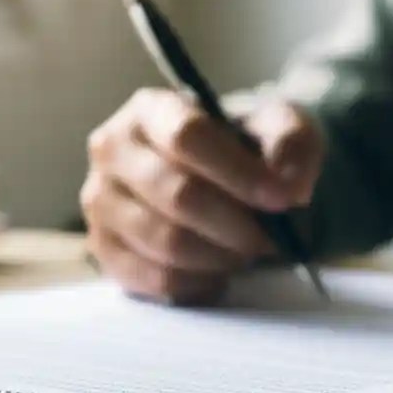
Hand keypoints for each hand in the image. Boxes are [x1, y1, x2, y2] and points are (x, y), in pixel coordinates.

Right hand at [81, 89, 323, 303]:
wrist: (222, 178)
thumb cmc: (248, 148)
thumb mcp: (282, 128)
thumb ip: (292, 144)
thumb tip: (289, 186)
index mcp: (151, 109)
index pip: (187, 136)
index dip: (238, 172)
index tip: (281, 199)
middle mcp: (112, 150)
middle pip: (177, 195)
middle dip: (236, 225)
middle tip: (271, 238)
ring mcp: (100, 201)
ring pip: (166, 242)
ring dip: (220, 256)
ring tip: (245, 251)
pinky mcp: (104, 249)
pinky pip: (154, 279)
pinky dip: (198, 283)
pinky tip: (219, 272)